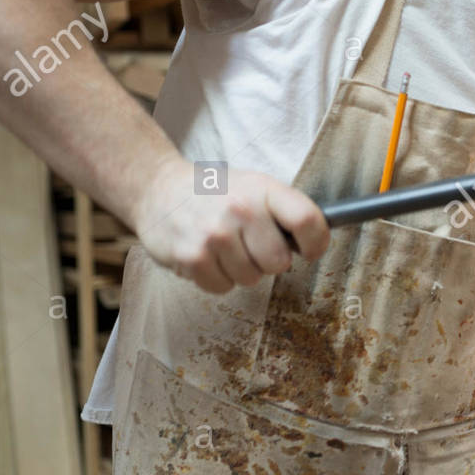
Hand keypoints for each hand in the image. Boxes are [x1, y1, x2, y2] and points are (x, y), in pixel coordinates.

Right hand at [132, 157, 329, 293]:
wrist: (158, 189)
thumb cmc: (216, 193)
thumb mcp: (255, 187)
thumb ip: (284, 211)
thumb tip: (316, 241)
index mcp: (263, 189)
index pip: (306, 220)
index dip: (316, 242)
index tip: (310, 249)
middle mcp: (240, 210)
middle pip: (279, 262)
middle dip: (269, 260)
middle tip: (251, 245)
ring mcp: (214, 235)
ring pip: (251, 278)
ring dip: (241, 270)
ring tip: (225, 247)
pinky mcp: (192, 257)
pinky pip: (223, 287)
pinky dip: (218, 278)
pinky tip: (208, 256)